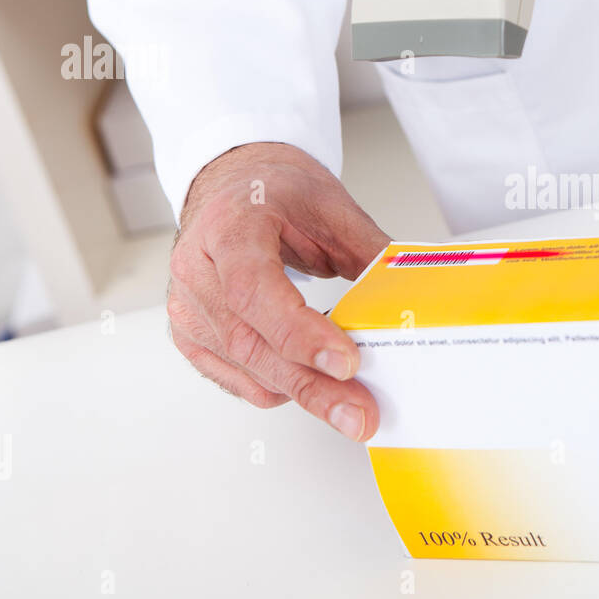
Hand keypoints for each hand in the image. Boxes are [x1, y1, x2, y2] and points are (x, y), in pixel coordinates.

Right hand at [167, 142, 388, 440]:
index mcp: (229, 226)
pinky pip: (240, 379)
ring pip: (247, 368)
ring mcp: (189, 306)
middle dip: (312, 385)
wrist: (235, 186)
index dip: (299, 332)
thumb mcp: (331, 206)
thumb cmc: (275, 191)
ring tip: (351, 406)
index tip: (346, 362)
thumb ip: (369, 252)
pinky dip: (281, 388)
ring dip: (302, 392)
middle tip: (360, 413)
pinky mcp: (193, 336)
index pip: (254, 289)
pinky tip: (314, 385)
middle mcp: (197, 268)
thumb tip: (409, 297)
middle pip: (250, 342)